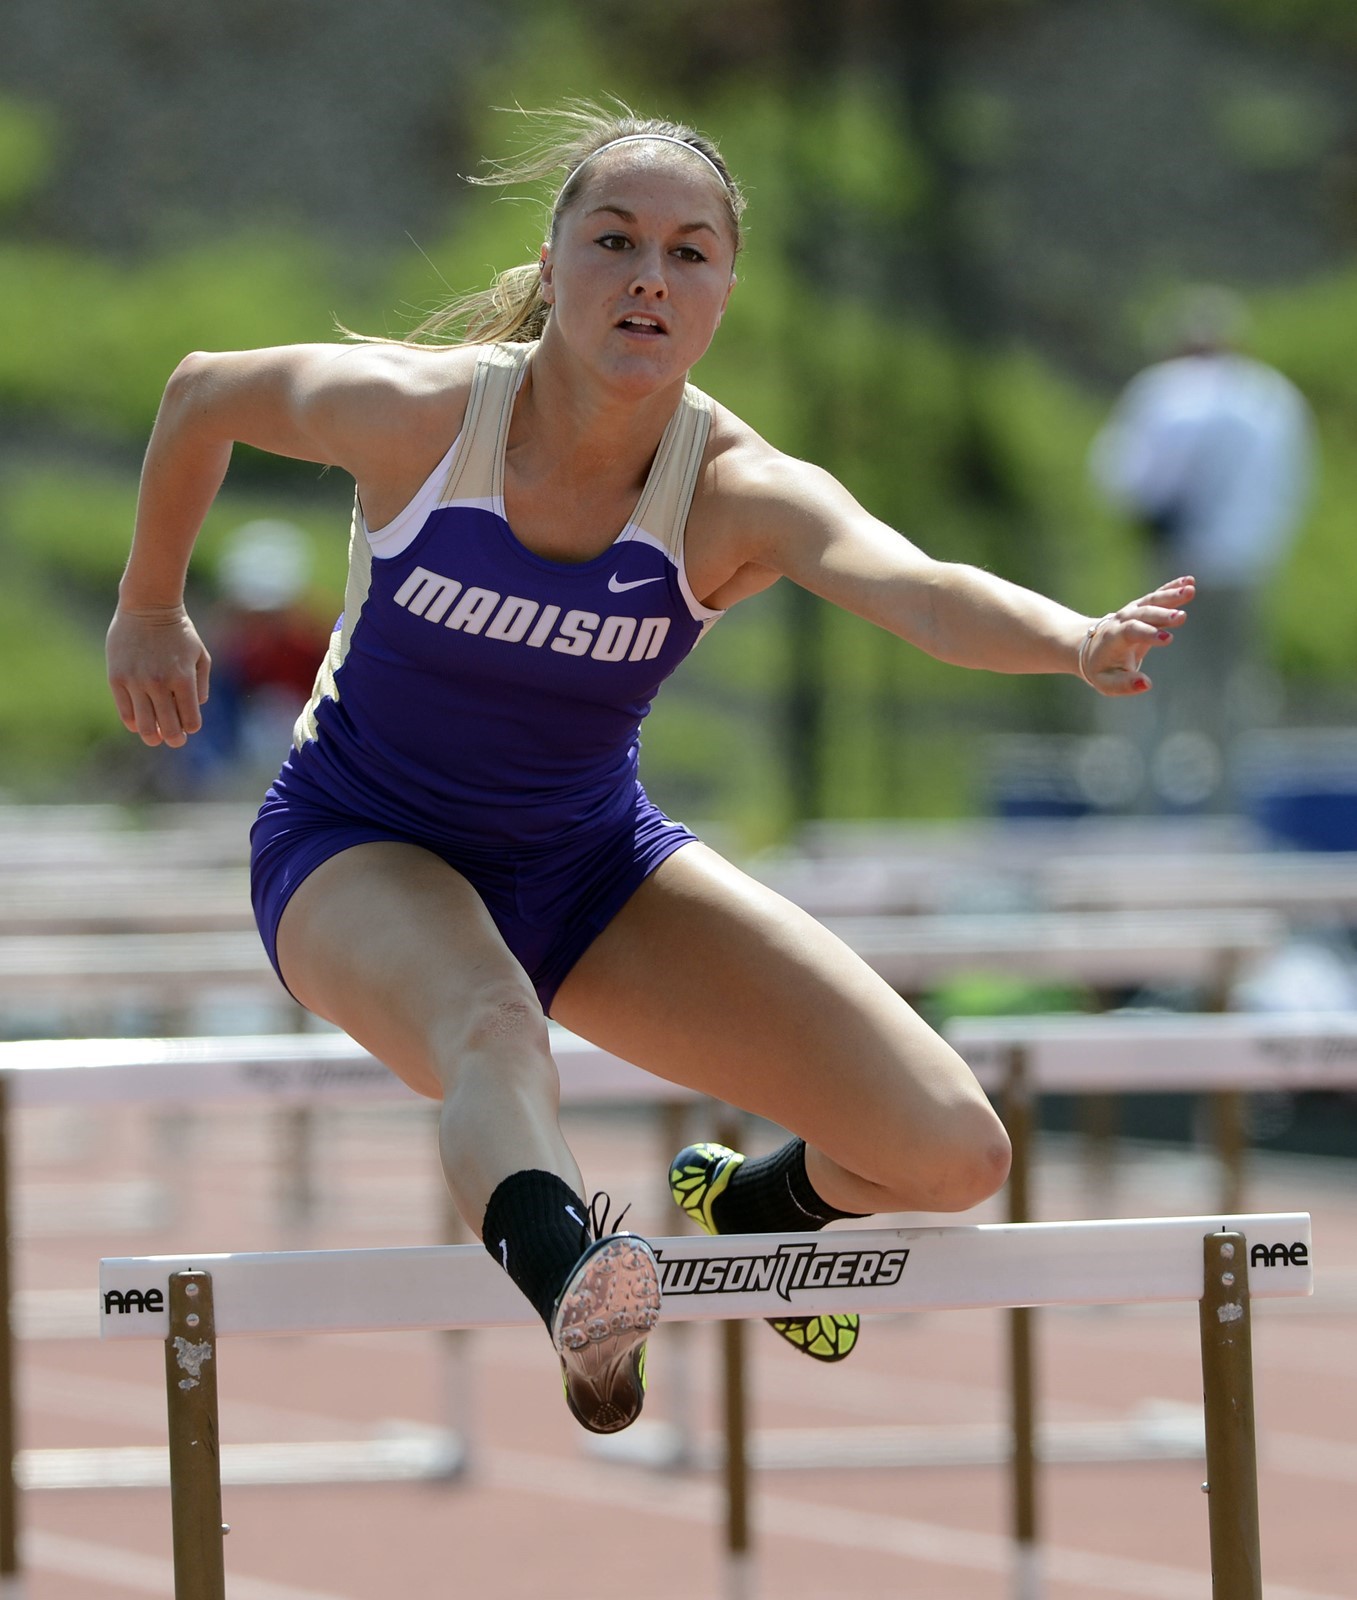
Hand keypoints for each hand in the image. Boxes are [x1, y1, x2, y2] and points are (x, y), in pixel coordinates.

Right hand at [106, 604, 211, 746]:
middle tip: (174, 739)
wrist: (147, 606)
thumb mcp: (200, 655)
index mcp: (184, 679)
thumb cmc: (179, 631)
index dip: (190, 727)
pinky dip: (134, 722)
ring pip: (145, 726)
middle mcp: (160, 684)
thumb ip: (201, 684)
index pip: (190, 720)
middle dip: (174, 738)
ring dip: (152, 736)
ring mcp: (136, 682)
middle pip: (168, 728)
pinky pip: (125, 712)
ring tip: (155, 736)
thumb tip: (194, 708)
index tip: (188, 726)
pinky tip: (139, 722)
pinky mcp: (117, 678)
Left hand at [1078, 576, 1194, 695]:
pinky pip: (1157, 595)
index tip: (1168, 641)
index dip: (1148, 634)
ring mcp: (1133, 611)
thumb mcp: (1107, 683)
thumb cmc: (1101, 669)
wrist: (1089, 647)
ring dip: (1170, 595)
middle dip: (1162, 615)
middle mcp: (1123, 620)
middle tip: (1181, 617)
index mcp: (1114, 638)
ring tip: (1190, 590)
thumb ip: (1125, 685)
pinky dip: (1172, 587)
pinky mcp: (1142, 607)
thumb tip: (1147, 684)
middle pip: (1143, 613)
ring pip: (1151, 600)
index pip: (1131, 632)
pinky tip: (1190, 581)